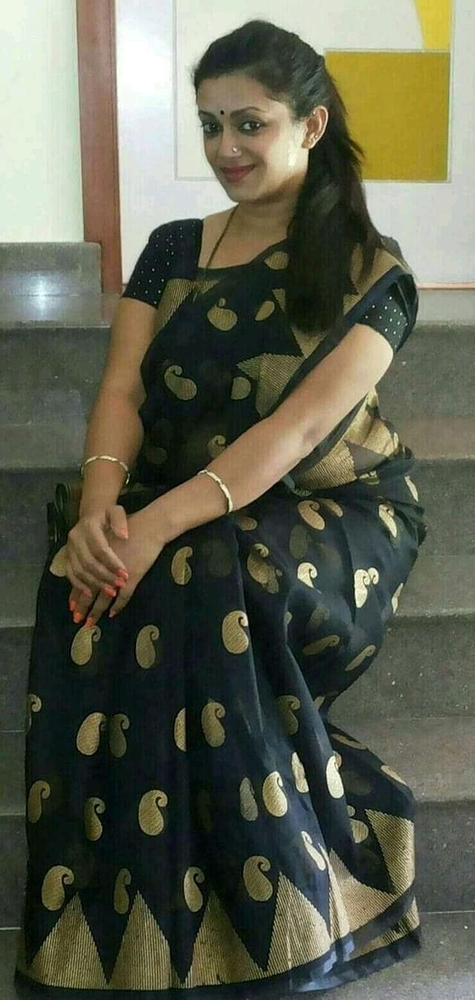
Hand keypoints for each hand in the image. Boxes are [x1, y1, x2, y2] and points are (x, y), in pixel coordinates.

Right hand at [66, 504, 129, 600]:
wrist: (91, 513)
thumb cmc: (108, 515)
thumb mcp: (116, 511)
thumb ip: (120, 521)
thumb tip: (124, 536)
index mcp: (88, 526)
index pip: (100, 549)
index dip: (113, 563)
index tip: (125, 575)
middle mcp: (75, 537)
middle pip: (89, 562)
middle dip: (105, 576)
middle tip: (120, 586)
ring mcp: (69, 548)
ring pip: (79, 570)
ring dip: (95, 583)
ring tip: (111, 592)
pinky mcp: (66, 556)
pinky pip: (70, 573)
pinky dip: (79, 585)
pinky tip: (90, 593)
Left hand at [69, 509, 165, 626]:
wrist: (150, 526)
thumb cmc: (131, 525)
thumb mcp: (108, 533)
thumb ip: (99, 548)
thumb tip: (91, 561)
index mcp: (94, 556)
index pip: (81, 578)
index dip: (76, 592)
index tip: (71, 605)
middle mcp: (102, 567)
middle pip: (89, 590)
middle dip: (82, 606)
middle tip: (76, 619)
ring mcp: (116, 575)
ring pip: (103, 598)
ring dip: (96, 611)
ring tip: (89, 624)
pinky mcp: (131, 578)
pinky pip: (123, 597)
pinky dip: (118, 606)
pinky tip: (113, 614)